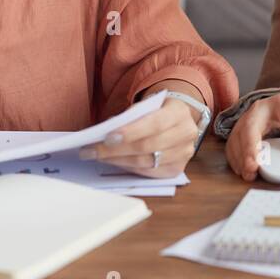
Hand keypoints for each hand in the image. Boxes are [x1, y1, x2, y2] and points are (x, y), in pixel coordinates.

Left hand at [77, 93, 202, 179]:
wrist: (177, 120)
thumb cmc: (157, 111)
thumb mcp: (147, 106)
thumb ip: (130, 118)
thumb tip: (104, 134)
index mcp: (179, 112)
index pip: (153, 124)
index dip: (130, 132)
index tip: (107, 137)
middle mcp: (186, 134)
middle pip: (148, 146)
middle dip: (117, 150)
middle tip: (92, 150)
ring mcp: (184, 154)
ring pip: (146, 162)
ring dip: (118, 160)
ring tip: (98, 156)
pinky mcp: (177, 169)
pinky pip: (148, 172)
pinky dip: (128, 167)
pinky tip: (114, 162)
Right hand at [225, 93, 279, 181]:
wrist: (277, 107)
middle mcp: (261, 109)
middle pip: (252, 127)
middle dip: (252, 147)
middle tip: (255, 166)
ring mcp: (245, 119)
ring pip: (238, 138)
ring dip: (242, 158)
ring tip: (250, 173)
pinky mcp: (237, 131)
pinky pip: (231, 146)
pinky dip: (236, 161)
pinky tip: (244, 171)